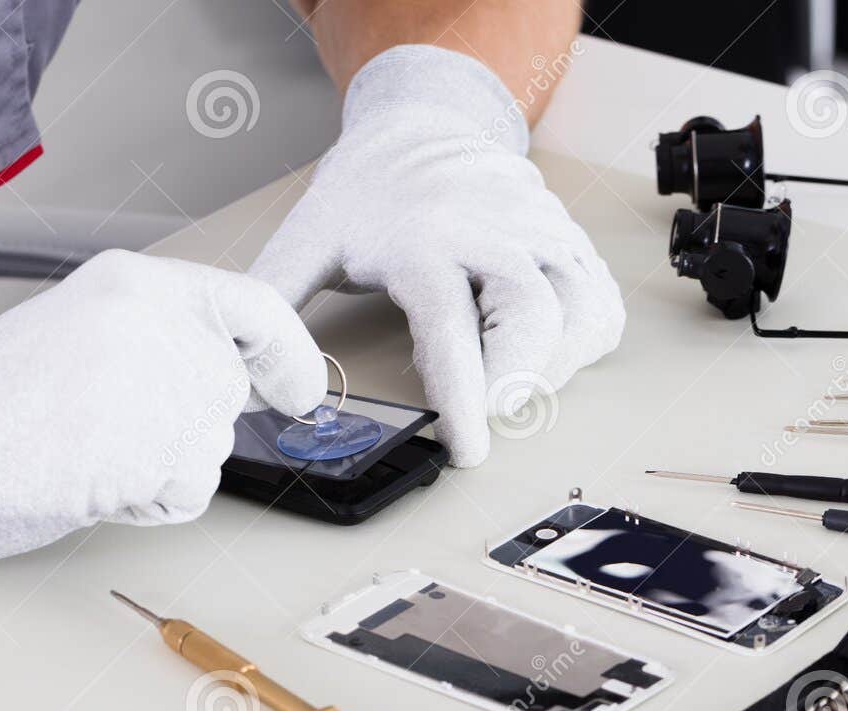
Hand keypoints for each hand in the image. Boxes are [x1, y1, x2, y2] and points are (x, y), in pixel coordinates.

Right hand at [0, 251, 324, 588]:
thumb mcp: (78, 334)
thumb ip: (154, 341)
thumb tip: (228, 377)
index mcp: (134, 283)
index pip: (252, 308)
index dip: (289, 353)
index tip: (300, 389)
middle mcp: (159, 322)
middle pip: (227, 391)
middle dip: (182, 424)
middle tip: (98, 430)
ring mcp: (163, 384)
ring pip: (211, 447)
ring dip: (161, 466)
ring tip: (81, 451)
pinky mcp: (159, 446)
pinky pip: (190, 492)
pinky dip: (149, 502)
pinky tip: (87, 480)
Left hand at [251, 45, 623, 467]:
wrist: (421, 124)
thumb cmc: (366, 193)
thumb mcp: (307, 240)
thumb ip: (275, 307)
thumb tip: (249, 379)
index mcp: (424, 238)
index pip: (450, 329)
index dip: (463, 399)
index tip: (466, 449)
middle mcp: (491, 229)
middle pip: (535, 314)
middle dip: (521, 380)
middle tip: (493, 416)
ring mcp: (539, 231)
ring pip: (578, 310)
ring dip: (553, 367)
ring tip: (510, 389)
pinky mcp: (568, 241)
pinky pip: (598, 304)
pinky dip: (580, 344)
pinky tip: (543, 361)